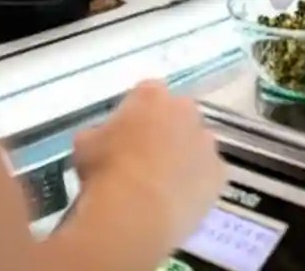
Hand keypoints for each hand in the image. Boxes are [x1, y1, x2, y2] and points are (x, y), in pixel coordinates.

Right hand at [72, 80, 225, 249]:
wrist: (137, 211)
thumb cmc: (106, 171)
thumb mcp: (85, 145)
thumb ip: (98, 134)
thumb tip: (100, 139)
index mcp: (151, 96)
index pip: (146, 92)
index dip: (135, 112)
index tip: (125, 132)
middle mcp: (186, 110)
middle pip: (177, 114)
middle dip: (165, 130)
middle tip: (145, 157)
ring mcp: (207, 141)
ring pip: (196, 144)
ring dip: (184, 156)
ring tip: (161, 184)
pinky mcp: (219, 172)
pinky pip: (208, 173)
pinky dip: (197, 183)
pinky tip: (177, 200)